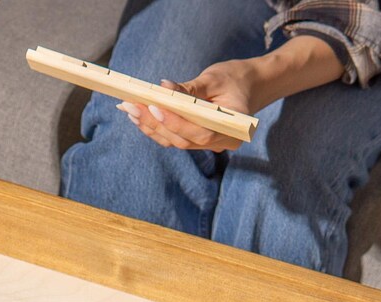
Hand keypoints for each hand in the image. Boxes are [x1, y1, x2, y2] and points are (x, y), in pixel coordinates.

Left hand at [116, 59, 256, 152]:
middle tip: (131, 106)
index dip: (176, 122)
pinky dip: (156, 127)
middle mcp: (220, 142)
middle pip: (182, 139)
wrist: (251, 86)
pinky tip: (139, 115)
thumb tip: (163, 88)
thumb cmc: (235, 78)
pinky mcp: (196, 141)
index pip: (200, 131)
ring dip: (150, 127)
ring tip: (130, 109)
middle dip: (155, 123)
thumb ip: (190, 88)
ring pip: (175, 141)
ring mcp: (208, 145)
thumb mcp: (215, 77)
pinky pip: (174, 138)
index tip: (155, 107)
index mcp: (233, 127)